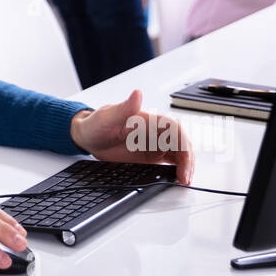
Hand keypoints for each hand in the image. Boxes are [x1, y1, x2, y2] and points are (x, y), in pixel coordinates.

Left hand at [70, 90, 193, 184]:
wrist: (88, 138)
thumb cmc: (97, 123)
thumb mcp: (107, 117)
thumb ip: (124, 108)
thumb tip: (137, 93)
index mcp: (149, 120)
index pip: (175, 129)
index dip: (182, 144)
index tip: (183, 159)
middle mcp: (156, 132)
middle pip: (181, 143)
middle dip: (187, 160)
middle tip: (185, 178)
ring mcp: (155, 145)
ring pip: (179, 153)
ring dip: (185, 166)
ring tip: (184, 181)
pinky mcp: (151, 156)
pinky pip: (170, 162)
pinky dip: (177, 170)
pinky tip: (177, 180)